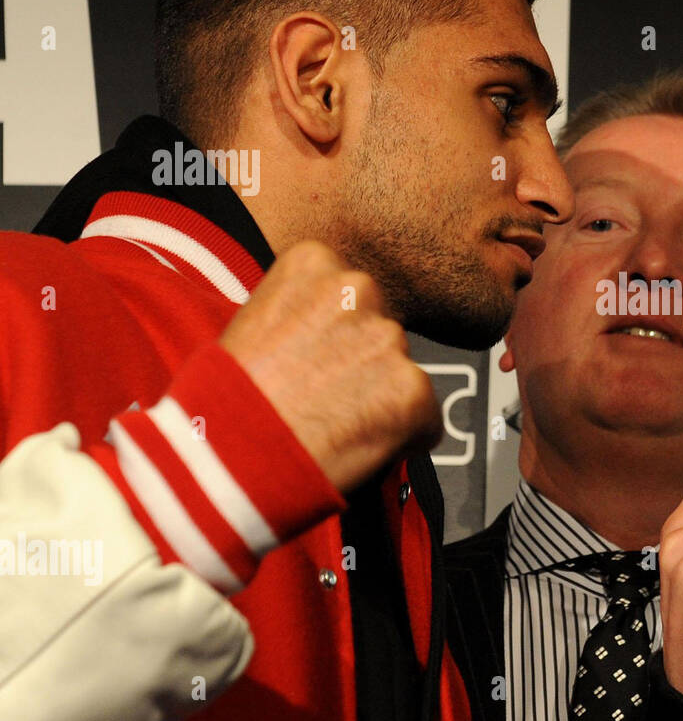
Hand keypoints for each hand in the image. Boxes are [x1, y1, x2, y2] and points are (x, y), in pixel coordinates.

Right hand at [218, 241, 441, 494]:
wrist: (220, 458)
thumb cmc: (224, 398)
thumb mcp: (254, 323)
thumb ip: (305, 312)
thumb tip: (334, 333)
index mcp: (315, 262)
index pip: (351, 295)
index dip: (334, 336)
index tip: (308, 361)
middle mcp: (357, 287)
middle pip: (381, 329)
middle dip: (363, 364)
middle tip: (323, 398)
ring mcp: (388, 338)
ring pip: (403, 372)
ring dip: (381, 399)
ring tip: (330, 425)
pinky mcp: (413, 388)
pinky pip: (425, 418)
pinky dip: (403, 437)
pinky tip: (355, 446)